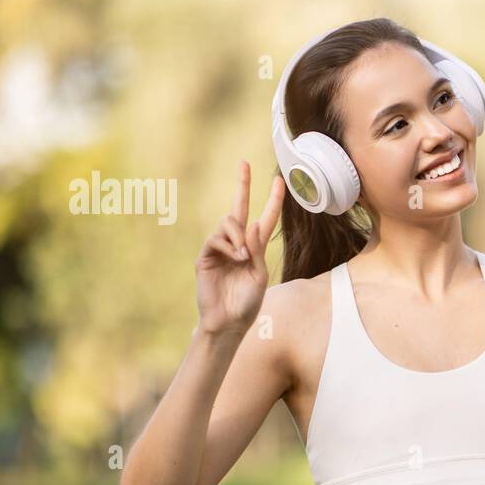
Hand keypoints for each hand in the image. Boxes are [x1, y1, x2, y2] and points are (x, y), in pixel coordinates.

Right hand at [195, 161, 284, 337]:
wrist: (228, 321)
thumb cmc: (247, 303)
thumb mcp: (260, 275)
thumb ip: (257, 249)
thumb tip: (250, 223)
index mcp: (255, 249)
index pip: (265, 219)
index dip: (272, 200)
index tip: (279, 180)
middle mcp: (237, 244)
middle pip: (238, 208)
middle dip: (242, 185)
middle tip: (244, 163)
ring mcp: (219, 249)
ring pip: (228, 222)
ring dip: (238, 235)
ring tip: (243, 256)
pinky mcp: (205, 256)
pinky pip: (216, 238)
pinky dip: (228, 245)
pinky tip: (235, 257)